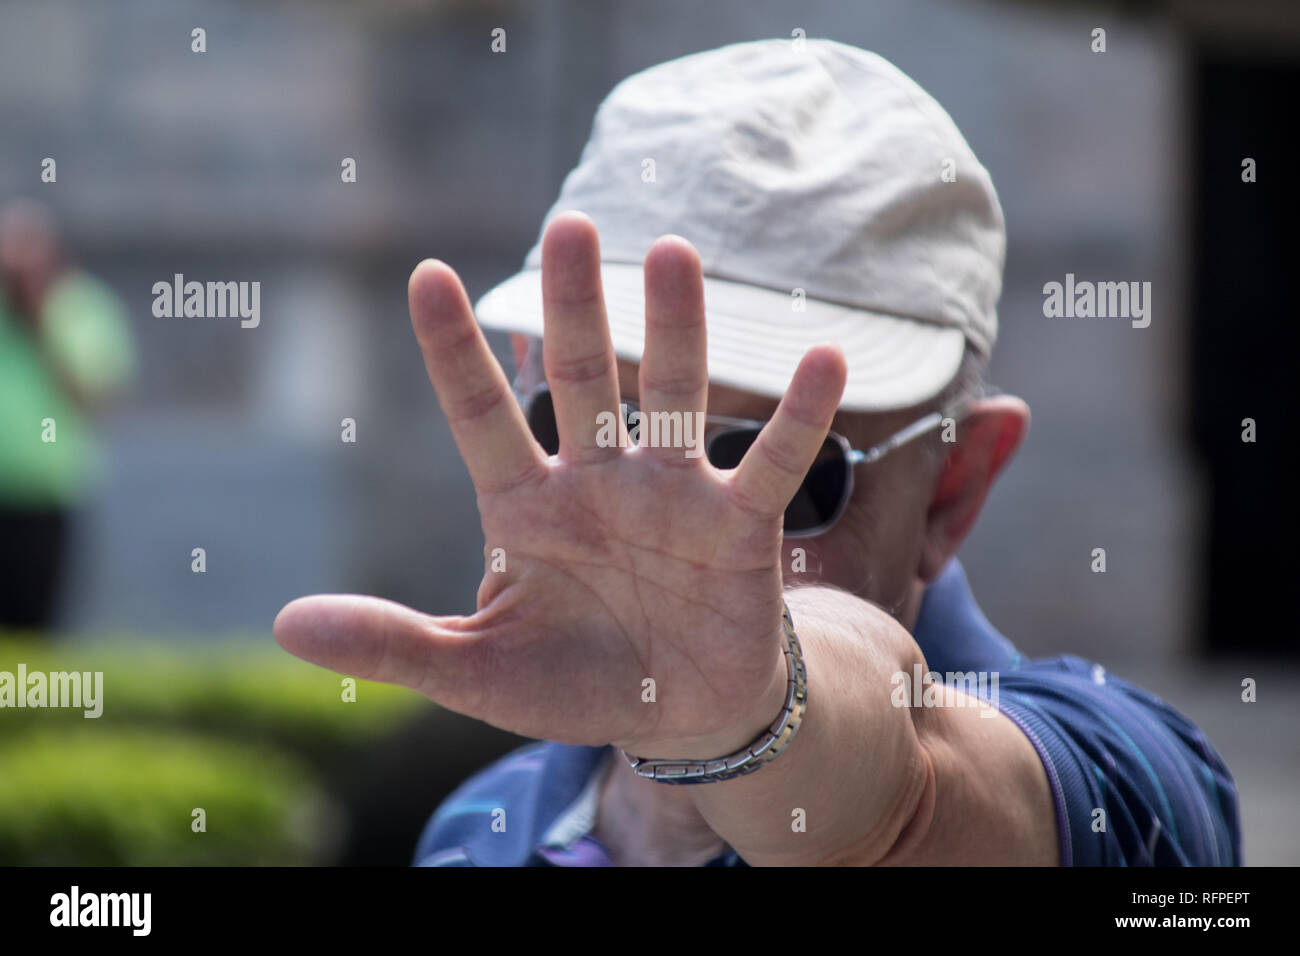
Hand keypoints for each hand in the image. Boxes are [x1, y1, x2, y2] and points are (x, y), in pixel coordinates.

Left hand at [274, 211, 846, 759]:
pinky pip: (774, 463)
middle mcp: (599, 482)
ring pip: (675, 399)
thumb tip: (285, 626)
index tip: (423, 275)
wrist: (673, 716)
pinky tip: (825, 358)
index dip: (455, 351)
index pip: (482, 415)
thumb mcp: (475, 671)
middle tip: (567, 225)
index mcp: (526, 508)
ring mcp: (673, 497)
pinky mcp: (741, 526)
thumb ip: (393, 643)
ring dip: (676, 330)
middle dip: (575, 307)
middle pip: (584, 380)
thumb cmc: (572, 683)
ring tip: (672, 252)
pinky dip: (798, 417)